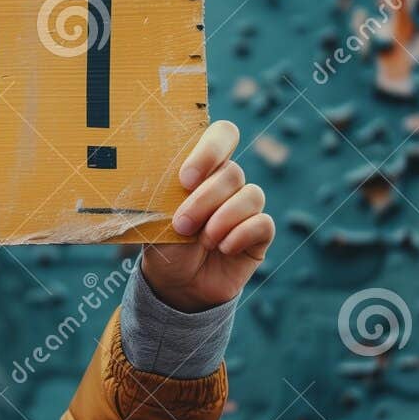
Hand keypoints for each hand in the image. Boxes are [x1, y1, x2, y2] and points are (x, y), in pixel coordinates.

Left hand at [141, 120, 273, 312]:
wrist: (176, 285)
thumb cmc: (164, 242)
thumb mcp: (155, 216)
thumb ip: (163, 193)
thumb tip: (160, 177)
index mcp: (203, 168)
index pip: (223, 135)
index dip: (210, 150)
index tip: (185, 178)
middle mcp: (228, 183)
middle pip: (232, 172)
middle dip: (205, 199)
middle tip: (182, 224)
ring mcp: (245, 207)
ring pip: (252, 195)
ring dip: (223, 218)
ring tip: (203, 240)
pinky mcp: (259, 234)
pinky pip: (263, 223)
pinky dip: (241, 235)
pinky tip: (224, 249)